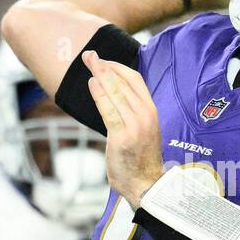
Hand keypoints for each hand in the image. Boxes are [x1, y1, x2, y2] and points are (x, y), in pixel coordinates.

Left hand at [84, 51, 164, 207]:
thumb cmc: (140, 159)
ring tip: (87, 63)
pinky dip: (100, 95)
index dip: (118, 66)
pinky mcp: (122, 136)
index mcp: (152, 111)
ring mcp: (135, 125)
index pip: (135, 80)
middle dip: (104, 66)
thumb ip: (130, 111)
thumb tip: (112, 93)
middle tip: (89, 55)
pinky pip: (109, 110)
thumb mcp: (142, 129)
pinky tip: (92, 84)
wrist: (146, 185)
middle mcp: (146, 115)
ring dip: (100, 75)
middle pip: (124, 82)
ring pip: (116, 92)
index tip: (103, 60)